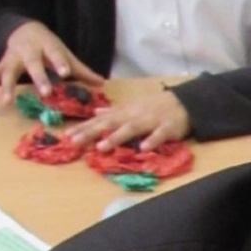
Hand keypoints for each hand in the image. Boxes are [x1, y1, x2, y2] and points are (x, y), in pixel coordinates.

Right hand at [0, 21, 105, 104]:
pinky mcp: (2, 63)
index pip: (55, 53)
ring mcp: (13, 57)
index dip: (60, 63)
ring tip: (6, 102)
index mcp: (47, 46)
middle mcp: (29, 51)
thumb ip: (82, 71)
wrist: (25, 30)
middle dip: (38, 77)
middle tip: (45, 93)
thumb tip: (102, 83)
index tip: (65, 73)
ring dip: (6, 85)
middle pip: (32, 63)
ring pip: (8, 70)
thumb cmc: (49, 47)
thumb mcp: (65, 55)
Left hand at [66, 86, 191, 151]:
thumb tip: (96, 111)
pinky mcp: (168, 128)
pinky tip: (143, 148)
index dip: (84, 127)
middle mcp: (134, 115)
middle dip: (91, 132)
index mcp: (125, 111)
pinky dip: (152, 140)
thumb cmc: (157, 106)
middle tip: (74, 141)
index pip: (101, 119)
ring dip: (116, 137)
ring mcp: (151, 121)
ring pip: (131, 129)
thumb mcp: (134, 105)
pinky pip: (159, 135)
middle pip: (110, 123)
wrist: (185, 102)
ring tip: (101, 147)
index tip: (66, 135)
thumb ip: (115, 110)